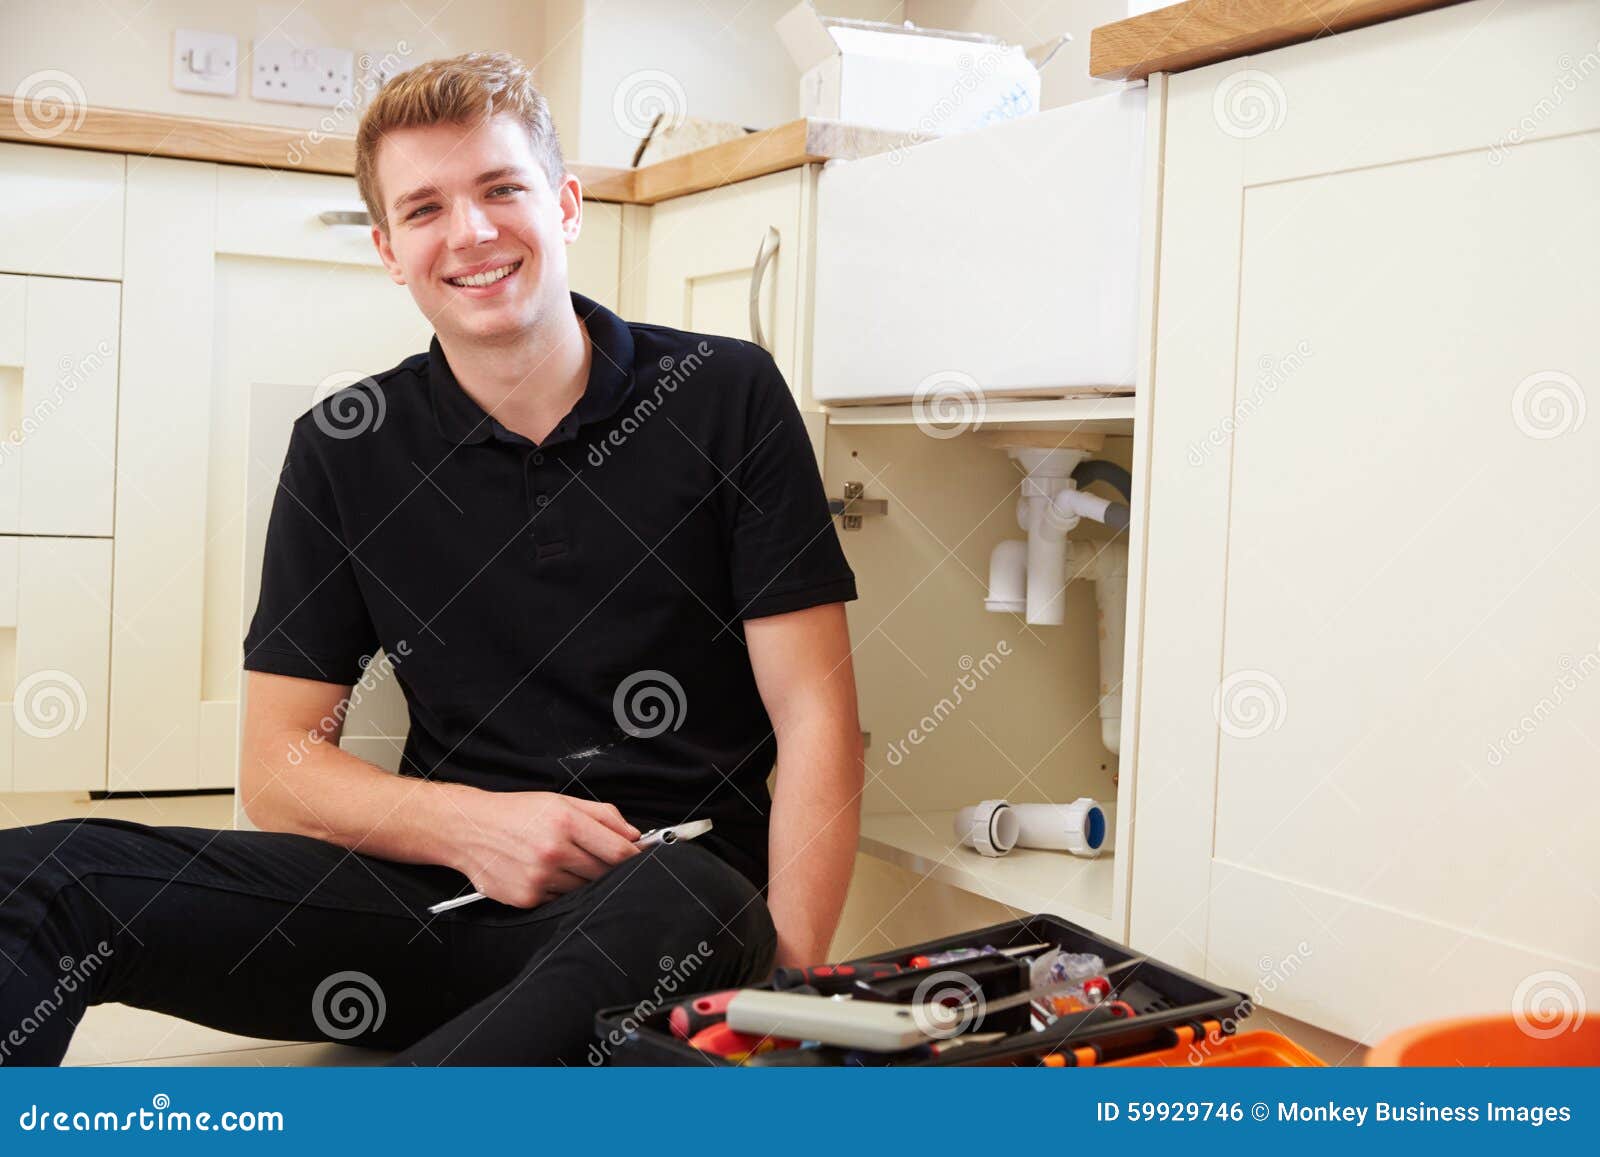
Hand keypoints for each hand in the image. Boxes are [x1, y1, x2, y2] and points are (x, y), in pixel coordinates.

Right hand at [449, 789, 640, 907]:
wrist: (468, 829)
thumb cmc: (515, 813)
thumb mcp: (560, 801)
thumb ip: (601, 816)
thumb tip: (633, 834)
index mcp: (565, 822)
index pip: (618, 850)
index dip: (636, 857)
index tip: (642, 858)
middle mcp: (553, 851)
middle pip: (605, 872)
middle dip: (612, 868)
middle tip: (604, 859)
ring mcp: (540, 878)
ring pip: (585, 888)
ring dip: (585, 879)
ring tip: (566, 861)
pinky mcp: (528, 898)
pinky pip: (561, 899)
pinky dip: (562, 889)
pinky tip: (549, 873)